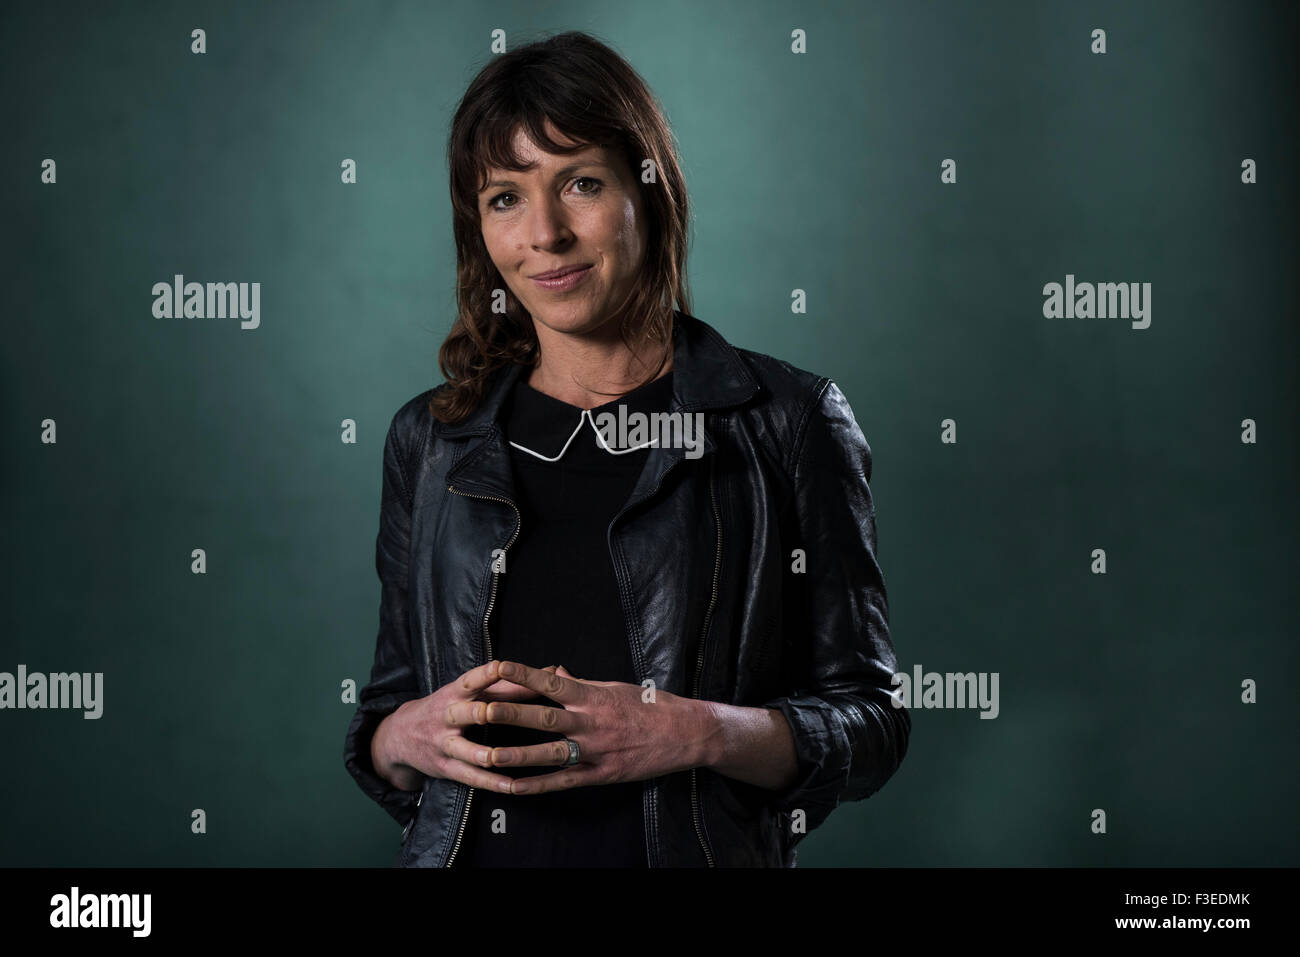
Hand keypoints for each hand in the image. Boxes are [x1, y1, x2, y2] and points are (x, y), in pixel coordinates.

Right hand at [371, 661, 561, 793]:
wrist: (400, 735)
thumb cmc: (450, 706)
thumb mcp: (470, 692)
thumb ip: (509, 684)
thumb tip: (551, 671)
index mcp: (455, 692)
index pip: (470, 680)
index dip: (485, 674)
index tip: (501, 665)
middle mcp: (447, 716)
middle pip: (464, 712)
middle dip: (479, 712)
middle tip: (495, 712)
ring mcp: (444, 743)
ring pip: (463, 749)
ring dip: (483, 753)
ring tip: (500, 757)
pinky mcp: (445, 767)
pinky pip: (469, 777)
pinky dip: (491, 782)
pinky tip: (512, 786)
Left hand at [479, 660, 713, 794]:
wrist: (685, 733)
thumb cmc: (649, 705)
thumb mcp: (614, 687)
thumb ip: (581, 683)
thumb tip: (555, 671)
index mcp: (593, 697)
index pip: (552, 682)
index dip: (524, 675)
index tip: (498, 667)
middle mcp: (592, 723)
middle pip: (545, 718)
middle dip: (512, 715)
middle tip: (481, 711)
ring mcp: (596, 750)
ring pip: (551, 754)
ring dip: (519, 756)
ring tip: (489, 756)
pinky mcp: (602, 774)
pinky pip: (565, 781)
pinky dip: (539, 786)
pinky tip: (515, 788)